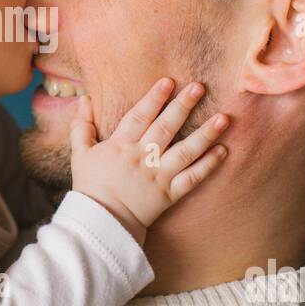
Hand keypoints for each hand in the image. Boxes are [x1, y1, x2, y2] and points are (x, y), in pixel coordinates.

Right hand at [70, 78, 228, 243]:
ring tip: (223, 118)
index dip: (154, 98)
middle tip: (199, 87)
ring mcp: (158, 176)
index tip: (169, 81)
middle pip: (165, 128)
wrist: (101, 224)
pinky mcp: (169, 194)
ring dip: (205, 134)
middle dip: (183, 106)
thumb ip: (82, 126)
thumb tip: (84, 99)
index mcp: (120, 146)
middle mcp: (142, 158)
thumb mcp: (80, 154)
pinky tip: (223, 151)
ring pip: (185, 152)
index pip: (139, 116)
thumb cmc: (90, 187)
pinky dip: (208, 165)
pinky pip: (192, 178)